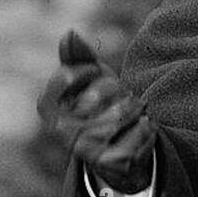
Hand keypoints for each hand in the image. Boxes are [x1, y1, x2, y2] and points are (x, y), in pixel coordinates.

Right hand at [37, 30, 155, 193]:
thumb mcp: (89, 76)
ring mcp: (85, 150)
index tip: (92, 77)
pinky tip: (141, 128)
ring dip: (135, 106)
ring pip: (124, 111)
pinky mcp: (112, 163)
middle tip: (117, 100)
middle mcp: (62, 132)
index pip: (68, 74)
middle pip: (101, 91)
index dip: (88, 70)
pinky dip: (148, 124)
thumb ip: (79, 54)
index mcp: (49, 108)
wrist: (120, 149)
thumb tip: (70, 33)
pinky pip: (141, 129)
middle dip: (117, 90)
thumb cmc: (101, 103)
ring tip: (130, 114)